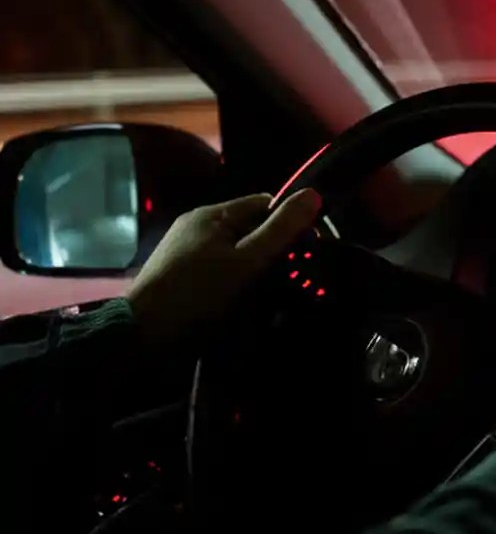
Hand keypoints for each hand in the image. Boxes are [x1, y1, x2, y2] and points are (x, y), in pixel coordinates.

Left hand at [126, 189, 320, 342]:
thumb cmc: (198, 293)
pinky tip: (252, 305)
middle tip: (299, 279)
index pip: (265, 205)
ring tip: (279, 296)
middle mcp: (199, 229)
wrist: (142, 338)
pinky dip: (241, 285)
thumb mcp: (247, 261)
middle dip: (278, 252)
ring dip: (261, 273)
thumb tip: (314, 195)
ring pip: (240, 255)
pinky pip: (224, 274)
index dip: (291, 224)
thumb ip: (281, 230)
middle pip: (253, 230)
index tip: (310, 252)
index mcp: (212, 215)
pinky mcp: (185, 280)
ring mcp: (189, 255)